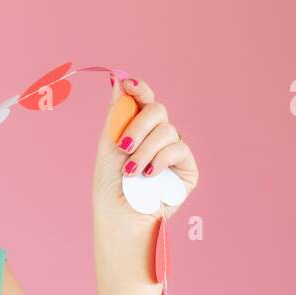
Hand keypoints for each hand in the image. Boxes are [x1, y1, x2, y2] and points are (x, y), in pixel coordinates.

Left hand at [93, 75, 199, 223]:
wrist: (119, 214)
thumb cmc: (110, 184)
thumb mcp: (108, 144)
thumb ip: (117, 114)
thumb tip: (118, 80)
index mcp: (139, 127)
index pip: (144, 100)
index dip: (140, 89)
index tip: (128, 84)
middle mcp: (158, 136)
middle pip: (157, 110)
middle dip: (138, 126)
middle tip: (122, 147)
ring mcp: (174, 151)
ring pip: (166, 130)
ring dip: (145, 150)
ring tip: (131, 172)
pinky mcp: (187, 168)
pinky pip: (178, 149)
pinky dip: (160, 159)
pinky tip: (148, 175)